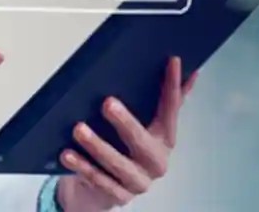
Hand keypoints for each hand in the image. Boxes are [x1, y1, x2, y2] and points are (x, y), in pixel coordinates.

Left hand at [55, 57, 196, 210]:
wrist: (105, 191)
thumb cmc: (127, 151)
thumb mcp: (147, 126)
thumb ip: (167, 102)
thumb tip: (190, 73)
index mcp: (165, 139)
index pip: (172, 109)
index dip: (172, 86)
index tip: (172, 62)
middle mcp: (156, 161)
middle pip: (142, 141)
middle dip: (125, 122)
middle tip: (108, 103)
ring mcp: (138, 181)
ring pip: (117, 163)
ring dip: (97, 146)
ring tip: (78, 129)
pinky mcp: (119, 196)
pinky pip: (99, 181)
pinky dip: (83, 167)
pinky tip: (68, 154)